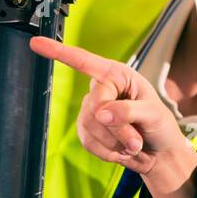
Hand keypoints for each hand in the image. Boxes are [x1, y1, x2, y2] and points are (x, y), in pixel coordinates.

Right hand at [29, 35, 194, 178]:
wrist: (159, 154)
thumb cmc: (160, 126)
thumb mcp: (153, 114)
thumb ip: (129, 111)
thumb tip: (101, 113)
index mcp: (117, 75)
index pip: (84, 61)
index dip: (59, 52)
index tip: (36, 43)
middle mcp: (101, 89)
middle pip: (96, 107)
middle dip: (119, 129)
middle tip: (137, 141)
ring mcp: (92, 111)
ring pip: (91, 127)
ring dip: (116, 143)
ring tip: (134, 145)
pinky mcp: (87, 132)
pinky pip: (88, 143)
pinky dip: (108, 152)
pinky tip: (121, 151)